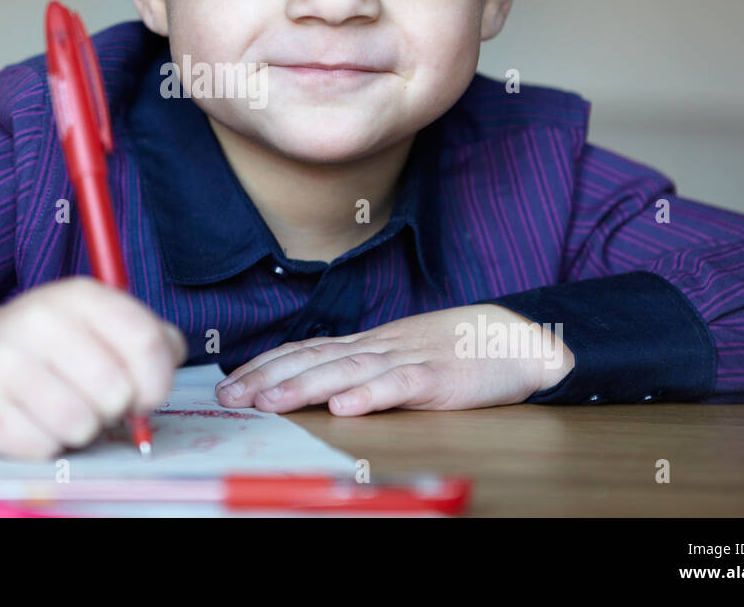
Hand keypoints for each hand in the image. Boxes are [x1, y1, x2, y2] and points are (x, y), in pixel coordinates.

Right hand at [0, 277, 186, 460]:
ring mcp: (0, 358)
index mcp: (79, 294)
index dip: (157, 381)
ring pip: (79, 423)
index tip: (146, 395)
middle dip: (115, 409)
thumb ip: (155, 342)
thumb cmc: (61, 349)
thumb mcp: (108, 328)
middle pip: (115, 388)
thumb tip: (163, 370)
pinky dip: (45, 445)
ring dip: (81, 430)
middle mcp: (36, 317)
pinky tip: (32, 421)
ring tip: (65, 411)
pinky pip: (40, 447)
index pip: (146, 341)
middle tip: (97, 400)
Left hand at [215, 304, 573, 414]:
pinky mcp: (437, 378)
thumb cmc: (455, 350)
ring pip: (346, 372)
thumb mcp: (399, 354)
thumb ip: (361, 365)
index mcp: (367, 344)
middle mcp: (378, 347)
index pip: (305, 350)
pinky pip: (399, 386)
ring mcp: (406, 359)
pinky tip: (344, 407)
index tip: (229, 383)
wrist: (515, 336)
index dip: (266, 366)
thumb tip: (316, 384)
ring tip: (268, 402)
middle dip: (267, 378)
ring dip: (303, 386)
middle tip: (229, 398)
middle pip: (314, 360)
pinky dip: (370, 395)